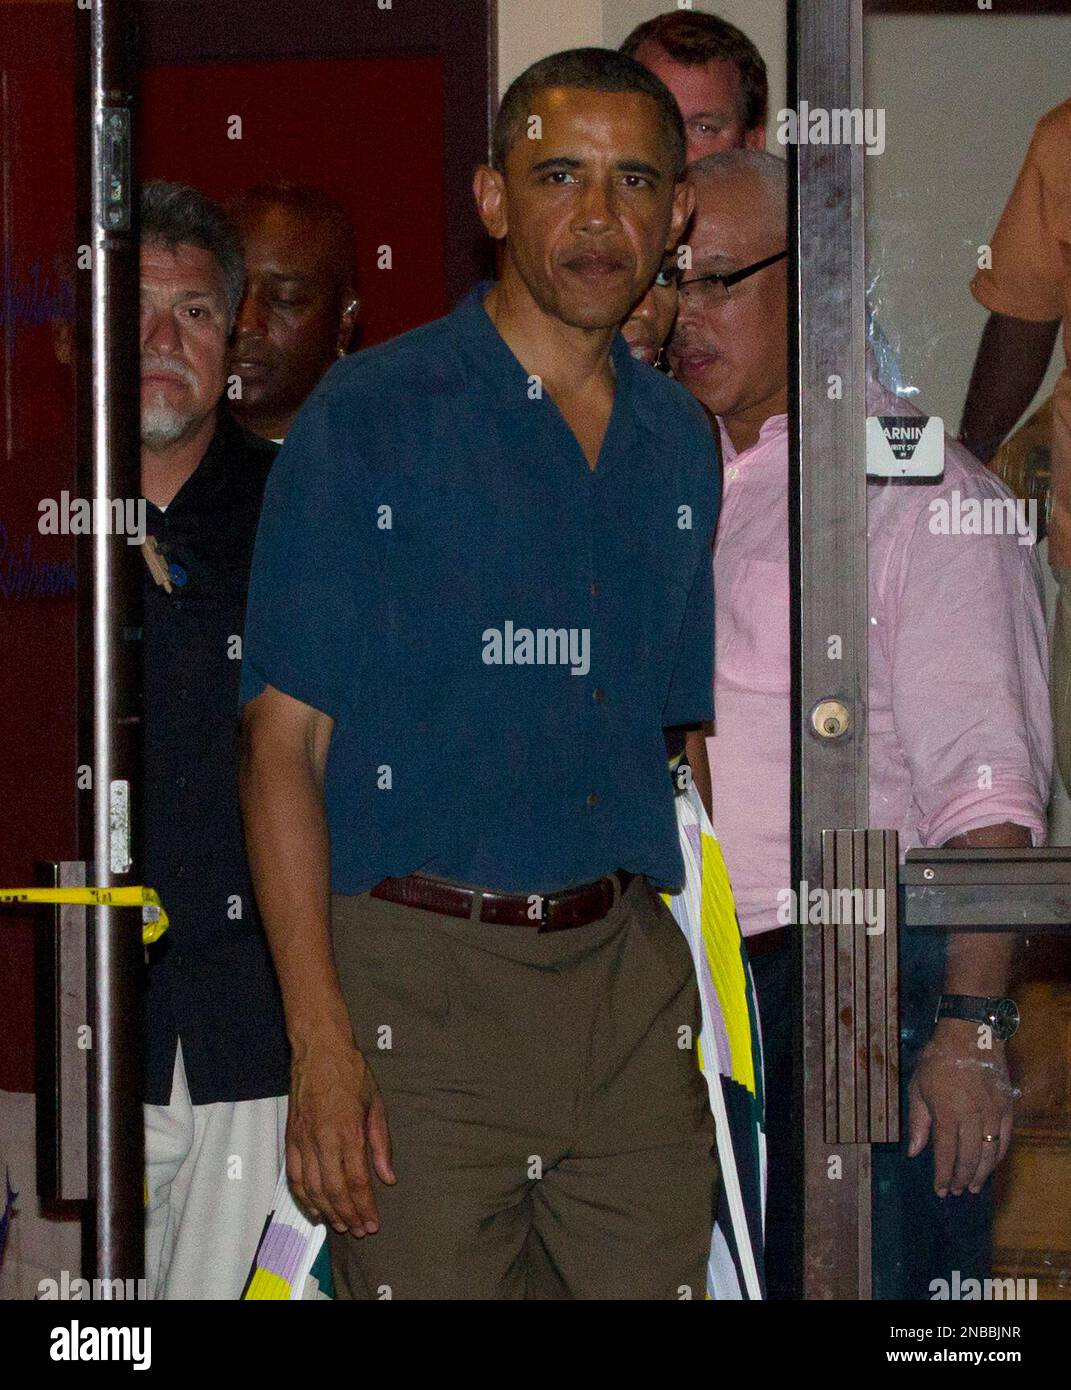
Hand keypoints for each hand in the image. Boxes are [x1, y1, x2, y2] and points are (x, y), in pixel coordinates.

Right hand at [286, 1029, 395, 1235]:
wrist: (318, 1051)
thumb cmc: (352, 1074)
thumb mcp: (376, 1104)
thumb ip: (381, 1143)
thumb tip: (387, 1178)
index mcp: (348, 1131)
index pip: (357, 1180)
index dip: (365, 1206)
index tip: (373, 1223)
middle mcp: (323, 1140)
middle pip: (334, 1190)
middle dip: (348, 1214)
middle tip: (360, 1230)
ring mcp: (304, 1140)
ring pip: (313, 1188)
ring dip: (327, 1211)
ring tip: (341, 1225)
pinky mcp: (291, 1138)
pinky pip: (294, 1176)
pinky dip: (303, 1198)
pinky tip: (313, 1210)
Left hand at [907, 1019, 1015, 1196]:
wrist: (969, 1035)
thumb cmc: (938, 1060)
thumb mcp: (918, 1087)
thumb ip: (918, 1123)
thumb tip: (914, 1152)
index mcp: (946, 1112)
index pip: (946, 1154)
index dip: (943, 1175)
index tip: (940, 1190)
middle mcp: (972, 1116)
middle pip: (969, 1158)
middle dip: (962, 1179)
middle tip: (956, 1191)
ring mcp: (992, 1113)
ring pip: (989, 1153)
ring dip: (981, 1173)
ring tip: (974, 1187)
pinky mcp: (1006, 1108)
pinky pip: (1005, 1139)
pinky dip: (998, 1156)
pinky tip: (990, 1165)